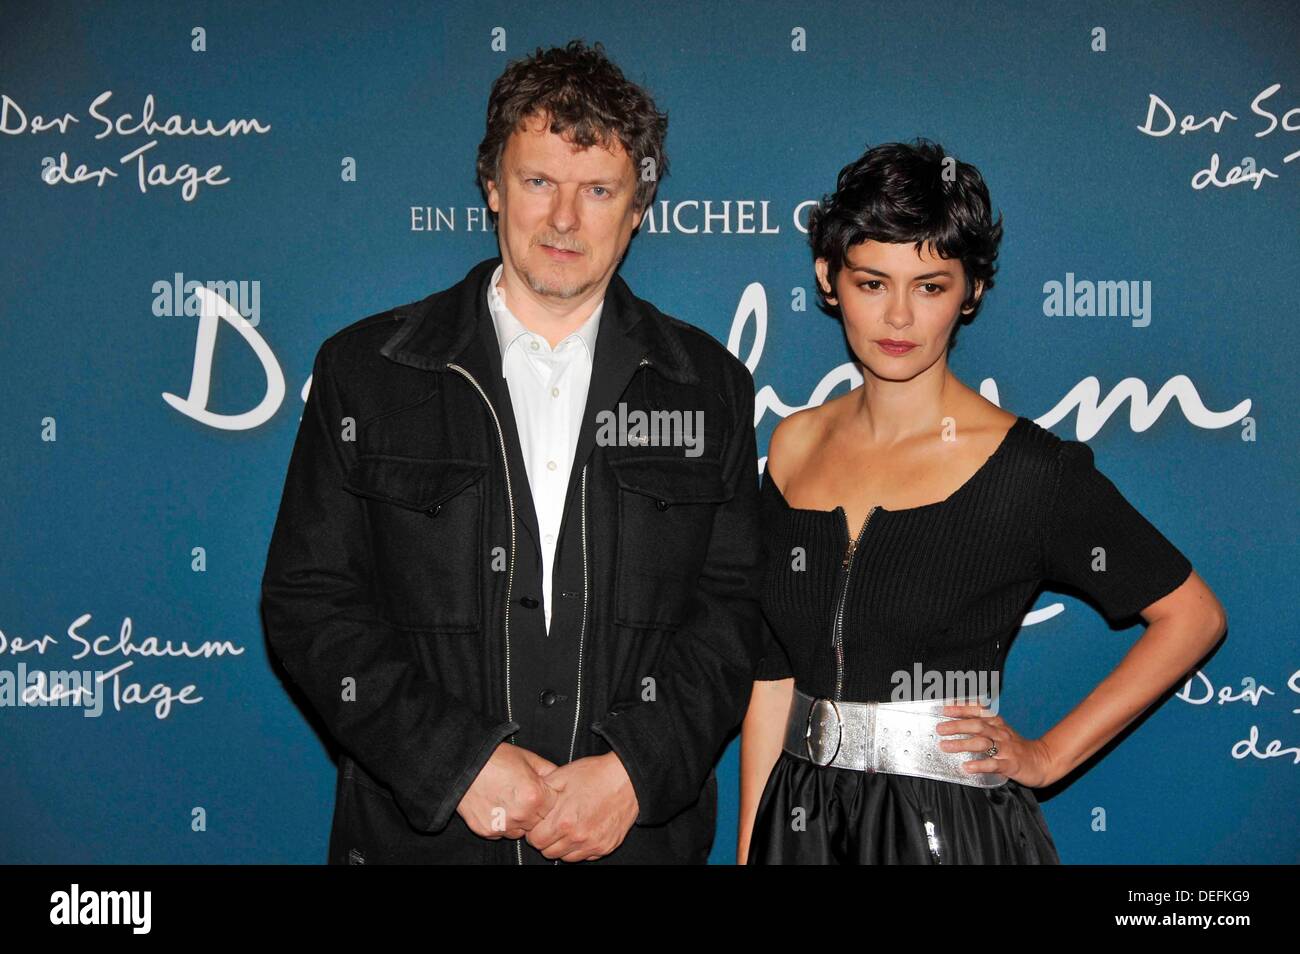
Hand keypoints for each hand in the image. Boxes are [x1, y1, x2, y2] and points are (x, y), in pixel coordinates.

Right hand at [457, 742, 558, 838]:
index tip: (542, 792)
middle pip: (540, 823)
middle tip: (524, 796)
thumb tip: (563, 781)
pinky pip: (502, 833)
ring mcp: (503, 825)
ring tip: (509, 799)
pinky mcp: (487, 831)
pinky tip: (496, 806)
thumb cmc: (496, 758)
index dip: (549, 799)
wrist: (463, 764)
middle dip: (536, 812)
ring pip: (521, 831)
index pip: (555, 808)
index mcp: (535, 796)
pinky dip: (502, 823)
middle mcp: (521, 815)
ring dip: (520, 821)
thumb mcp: (528, 759)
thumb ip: (550, 772)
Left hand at [524, 752, 638, 861]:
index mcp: (563, 820)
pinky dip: (580, 847)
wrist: (627, 779)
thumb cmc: (595, 774)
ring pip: (566, 857)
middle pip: (548, 852)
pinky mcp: (605, 846)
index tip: (540, 823)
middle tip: (554, 824)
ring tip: (568, 827)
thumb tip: (529, 802)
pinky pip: (585, 856)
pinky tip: (583, 830)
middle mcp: (578, 836)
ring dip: (563, 846)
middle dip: (547, 840)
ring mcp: (593, 844)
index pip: (535, 841)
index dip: (534, 831)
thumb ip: (542, 792)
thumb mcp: (562, 775)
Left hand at [937, 703, 1058, 787]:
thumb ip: (983, 722)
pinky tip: (967, 767)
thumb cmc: (1016, 747)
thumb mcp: (1001, 730)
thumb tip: (960, 714)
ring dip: (962, 743)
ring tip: (945, 746)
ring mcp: (1006, 749)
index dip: (962, 708)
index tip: (945, 708)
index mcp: (998, 724)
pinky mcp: (1011, 765)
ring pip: (983, 743)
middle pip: (978, 725)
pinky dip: (980, 764)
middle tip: (940, 729)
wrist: (1043, 761)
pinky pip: (995, 764)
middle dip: (957, 725)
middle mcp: (1001, 733)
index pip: (979, 711)